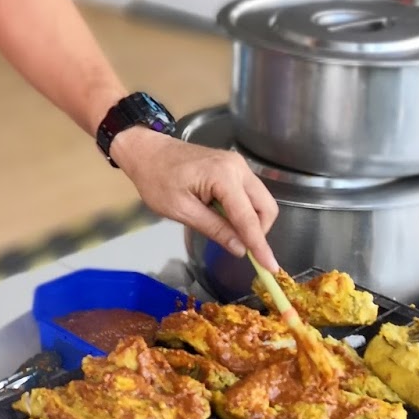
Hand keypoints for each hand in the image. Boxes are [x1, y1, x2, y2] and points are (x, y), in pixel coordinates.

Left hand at [111, 128, 278, 270]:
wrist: (147, 151)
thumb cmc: (156, 179)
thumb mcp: (181, 210)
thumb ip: (214, 229)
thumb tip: (240, 249)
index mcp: (223, 176)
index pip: (248, 218)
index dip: (260, 245)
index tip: (270, 267)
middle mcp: (238, 167)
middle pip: (266, 207)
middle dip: (259, 231)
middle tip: (240, 247)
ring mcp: (238, 165)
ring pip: (261, 200)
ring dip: (252, 221)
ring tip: (226, 230)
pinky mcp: (234, 167)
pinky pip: (250, 193)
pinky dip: (245, 210)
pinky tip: (225, 217)